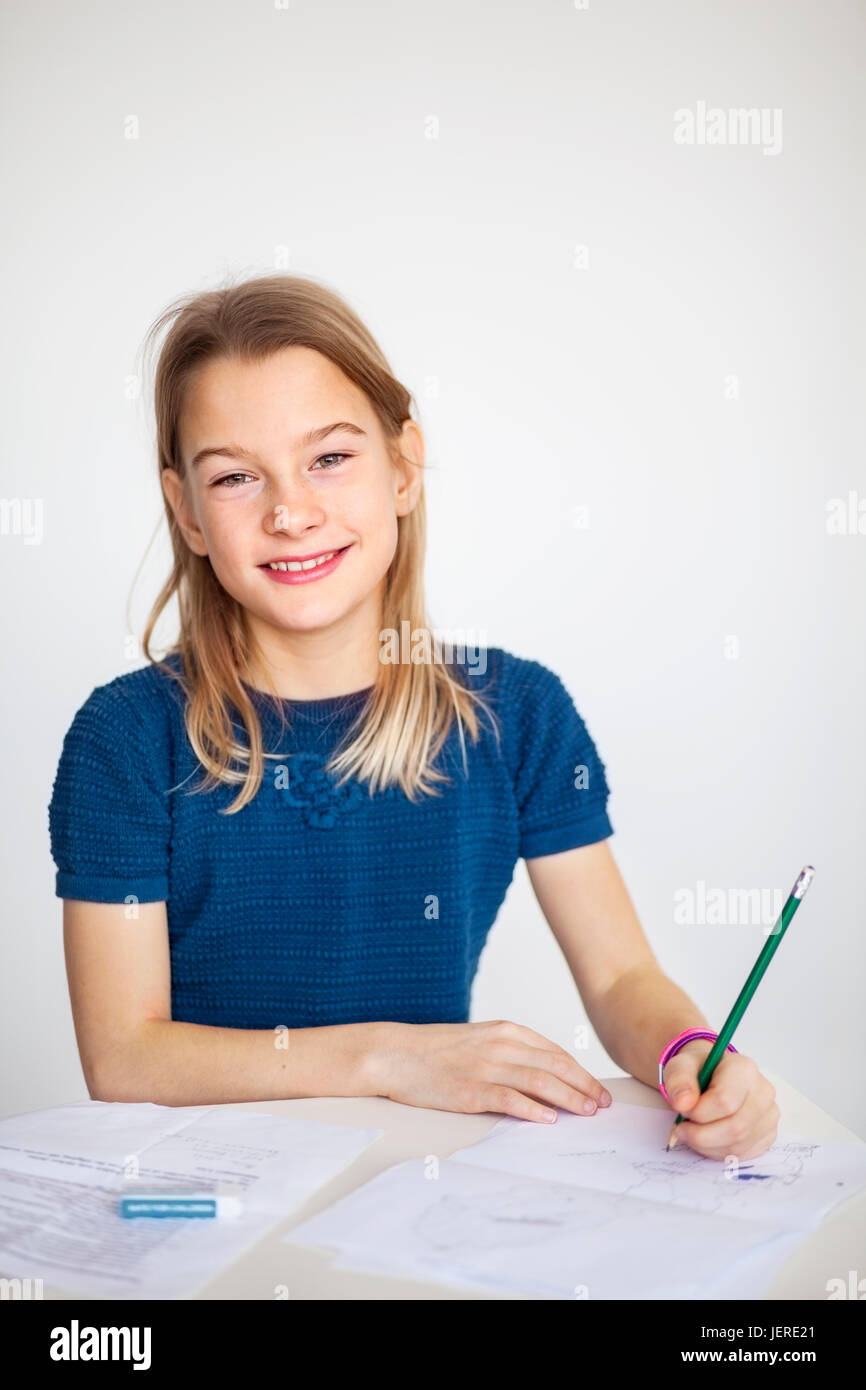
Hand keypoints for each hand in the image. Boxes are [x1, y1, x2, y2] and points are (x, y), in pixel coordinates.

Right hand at [370, 1019, 611, 1122]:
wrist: (396, 1054)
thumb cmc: (437, 1050)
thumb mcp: (480, 1040)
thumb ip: (511, 1052)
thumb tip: (543, 1073)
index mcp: (506, 1031)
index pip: (555, 1053)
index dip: (580, 1072)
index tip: (597, 1089)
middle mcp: (502, 1046)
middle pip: (555, 1067)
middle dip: (584, 1086)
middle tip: (603, 1104)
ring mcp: (487, 1067)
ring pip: (540, 1082)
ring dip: (569, 1099)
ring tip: (587, 1112)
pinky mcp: (471, 1090)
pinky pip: (510, 1100)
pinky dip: (533, 1110)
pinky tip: (548, 1119)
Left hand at [663, 1039, 779, 1159]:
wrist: (712, 1078)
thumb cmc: (698, 1071)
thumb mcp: (680, 1066)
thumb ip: (678, 1080)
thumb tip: (684, 1103)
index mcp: (744, 1069)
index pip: (725, 1100)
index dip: (698, 1112)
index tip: (683, 1110)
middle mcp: (763, 1092)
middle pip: (736, 1127)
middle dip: (702, 1135)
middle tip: (682, 1128)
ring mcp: (768, 1115)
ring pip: (739, 1144)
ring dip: (708, 1146)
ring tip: (692, 1132)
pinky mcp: (768, 1134)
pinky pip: (743, 1154)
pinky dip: (718, 1152)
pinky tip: (707, 1138)